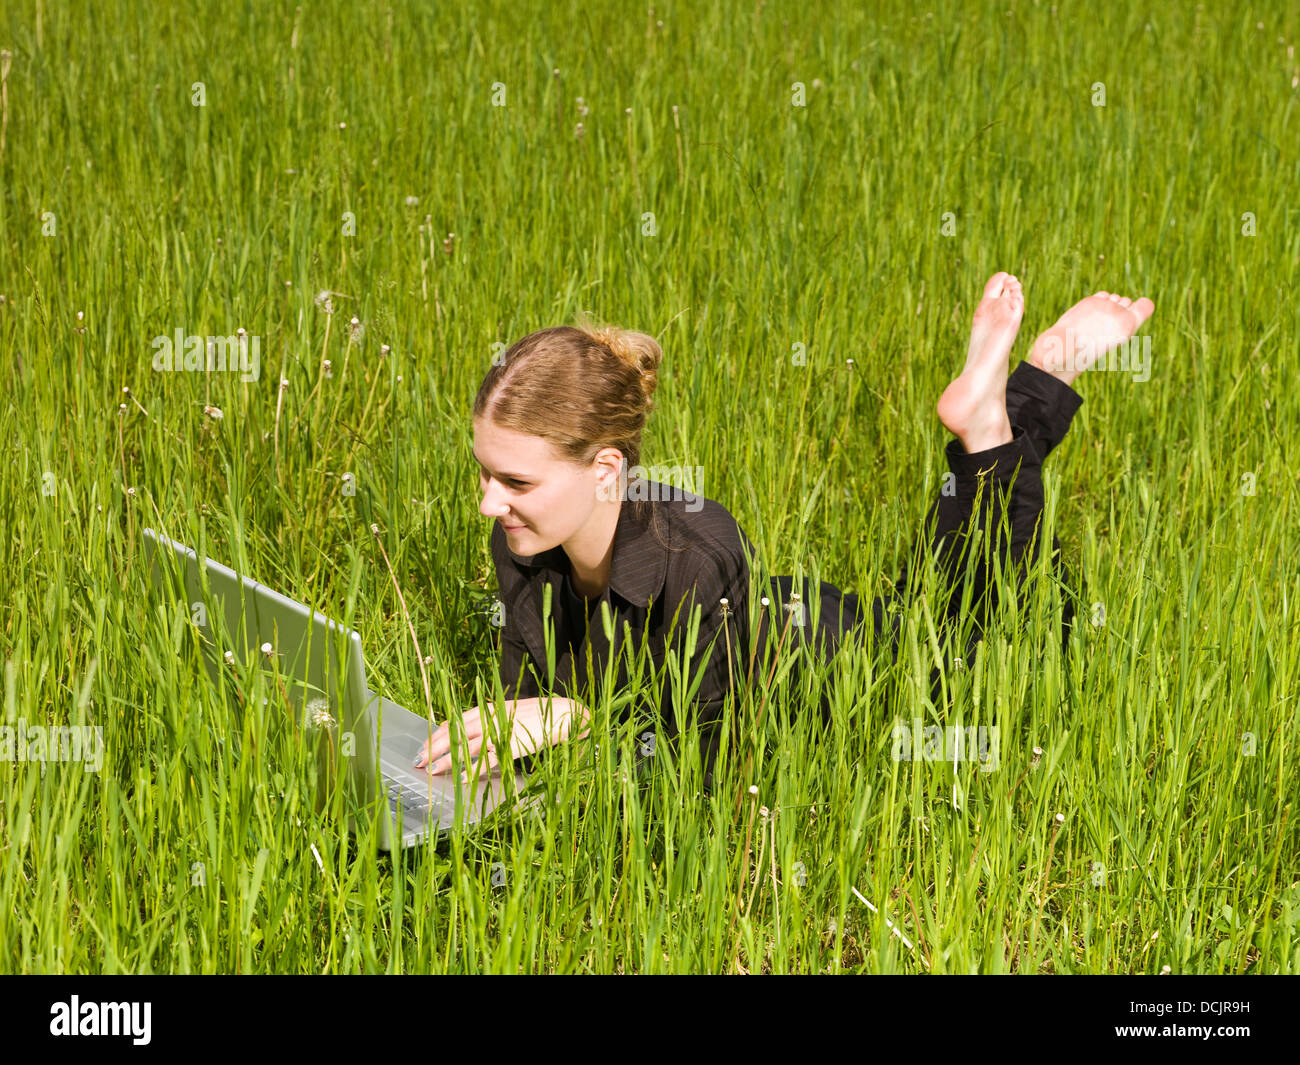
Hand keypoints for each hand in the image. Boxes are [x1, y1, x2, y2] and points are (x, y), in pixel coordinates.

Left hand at [413, 696, 589, 778]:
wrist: (562, 713)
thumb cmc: (536, 714)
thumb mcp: (508, 711)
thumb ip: (489, 719)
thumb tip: (468, 729)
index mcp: (488, 709)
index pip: (455, 722)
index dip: (437, 735)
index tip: (424, 746)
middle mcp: (490, 719)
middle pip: (454, 733)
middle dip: (434, 747)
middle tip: (419, 760)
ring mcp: (499, 732)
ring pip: (465, 747)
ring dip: (447, 759)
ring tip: (432, 770)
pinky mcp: (511, 745)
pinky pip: (487, 760)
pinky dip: (472, 769)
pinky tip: (460, 777)